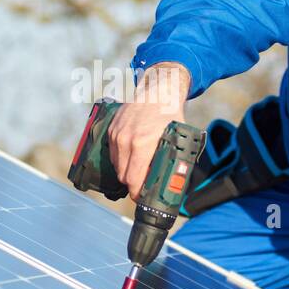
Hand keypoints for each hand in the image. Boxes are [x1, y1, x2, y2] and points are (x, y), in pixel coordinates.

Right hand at [108, 62, 189, 200]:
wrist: (157, 91)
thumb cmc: (169, 114)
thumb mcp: (176, 137)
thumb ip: (172, 158)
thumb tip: (174, 180)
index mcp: (142, 144)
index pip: (133, 179)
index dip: (138, 193)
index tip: (142, 197)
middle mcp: (126, 140)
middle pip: (123, 176)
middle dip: (132, 184)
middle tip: (142, 187)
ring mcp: (116, 135)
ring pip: (116, 166)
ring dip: (126, 172)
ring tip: (138, 172)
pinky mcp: (111, 130)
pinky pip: (113, 154)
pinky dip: (120, 159)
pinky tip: (131, 158)